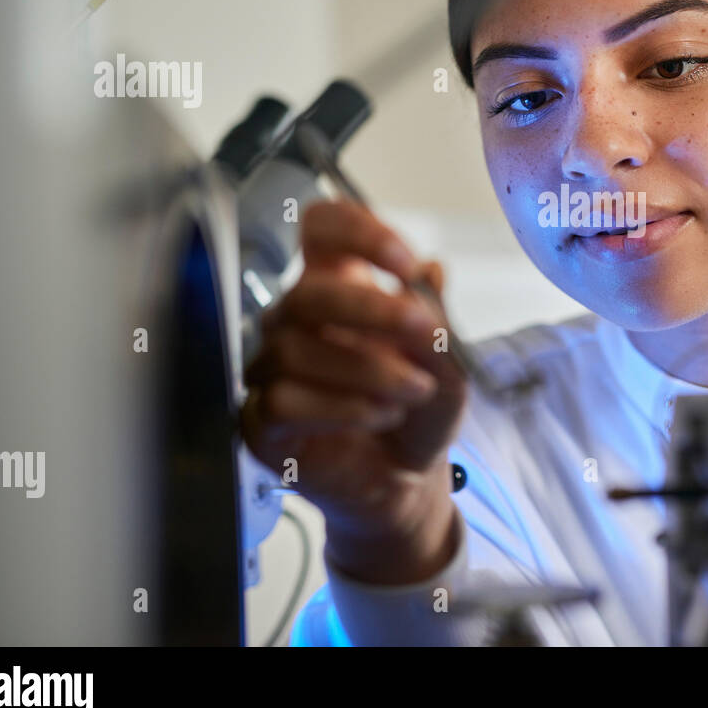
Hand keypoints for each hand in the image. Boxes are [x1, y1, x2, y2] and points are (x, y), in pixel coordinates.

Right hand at [241, 199, 465, 581]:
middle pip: (307, 290)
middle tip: (424, 330)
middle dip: (372, 309)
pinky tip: (380, 415)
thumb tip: (432, 270)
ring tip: (416, 390)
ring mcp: (272, 369)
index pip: (322, 229)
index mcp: (339, 286)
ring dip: (371, 370)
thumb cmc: (418, 409)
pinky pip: (286, 400)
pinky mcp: (262, 419)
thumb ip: (436, 317)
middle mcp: (296, 320)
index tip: (405, 262)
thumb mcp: (446, 361)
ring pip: (299, 351)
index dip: (356, 232)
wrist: (406, 479)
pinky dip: (343, 407)